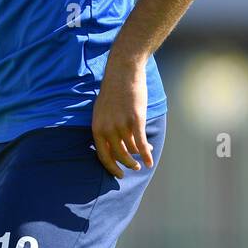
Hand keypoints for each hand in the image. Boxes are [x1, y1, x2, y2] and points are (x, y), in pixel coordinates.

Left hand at [91, 56, 152, 178]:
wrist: (122, 72)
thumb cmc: (113, 91)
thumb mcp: (102, 112)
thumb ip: (106, 129)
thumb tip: (114, 145)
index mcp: (97, 128)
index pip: (102, 155)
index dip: (111, 167)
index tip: (118, 175)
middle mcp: (107, 129)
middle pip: (118, 155)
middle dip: (128, 164)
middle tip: (134, 168)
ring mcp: (121, 125)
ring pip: (131, 150)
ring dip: (140, 156)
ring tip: (145, 156)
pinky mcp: (135, 120)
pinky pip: (141, 143)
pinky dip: (147, 154)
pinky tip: (150, 160)